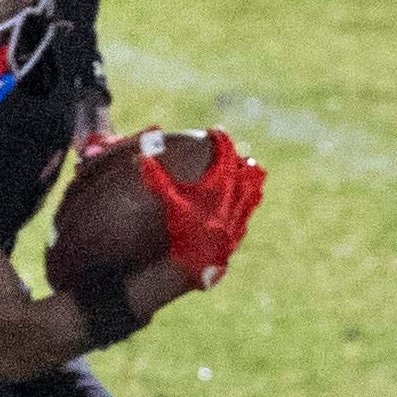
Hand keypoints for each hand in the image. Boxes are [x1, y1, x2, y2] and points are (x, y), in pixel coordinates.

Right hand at [150, 128, 264, 284]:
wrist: (198, 264)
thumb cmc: (185, 230)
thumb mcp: (170, 202)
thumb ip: (158, 179)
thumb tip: (141, 157)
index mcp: (222, 184)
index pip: (226, 154)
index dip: (221, 139)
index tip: (215, 132)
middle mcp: (236, 197)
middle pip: (249, 172)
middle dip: (242, 160)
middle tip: (235, 155)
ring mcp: (240, 215)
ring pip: (255, 192)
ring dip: (251, 181)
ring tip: (245, 175)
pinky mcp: (238, 232)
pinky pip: (249, 213)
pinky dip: (247, 204)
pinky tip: (240, 206)